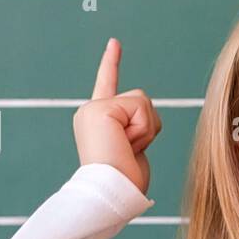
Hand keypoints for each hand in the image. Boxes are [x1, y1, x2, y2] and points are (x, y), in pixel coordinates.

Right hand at [72, 38, 160, 194]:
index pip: (107, 84)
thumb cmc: (124, 184)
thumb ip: (137, 133)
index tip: (114, 43)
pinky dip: (142, 129)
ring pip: (143, 102)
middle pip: (141, 100)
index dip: (110, 63)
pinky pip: (140, 107)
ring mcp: (93, 108)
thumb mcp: (135, 152)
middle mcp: (91, 110)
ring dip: (145, 129)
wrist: (110, 195)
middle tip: (129, 151)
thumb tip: (141, 137)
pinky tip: (125, 144)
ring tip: (127, 149)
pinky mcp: (100, 109)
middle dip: (147, 127)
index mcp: (98, 120)